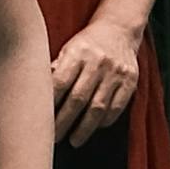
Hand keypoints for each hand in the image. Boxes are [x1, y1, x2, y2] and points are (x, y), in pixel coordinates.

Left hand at [51, 14, 146, 134]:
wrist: (119, 28)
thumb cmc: (87, 43)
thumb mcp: (68, 49)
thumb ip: (55, 70)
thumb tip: (38, 96)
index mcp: (78, 52)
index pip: (60, 83)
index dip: (49, 105)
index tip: (41, 121)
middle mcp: (98, 62)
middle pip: (78, 99)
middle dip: (64, 122)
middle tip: (54, 138)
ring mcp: (116, 72)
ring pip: (98, 107)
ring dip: (85, 128)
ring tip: (74, 140)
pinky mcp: (131, 80)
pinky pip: (117, 107)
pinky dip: (105, 121)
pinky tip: (95, 128)